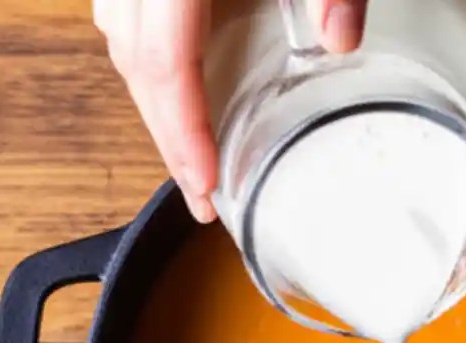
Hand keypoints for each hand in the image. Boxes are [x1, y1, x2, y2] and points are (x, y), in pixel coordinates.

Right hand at [95, 0, 368, 222]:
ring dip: (156, 106)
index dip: (182, 129)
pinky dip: (151, 65)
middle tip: (201, 199)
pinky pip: (127, 20)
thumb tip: (341, 39)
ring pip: (123, 44)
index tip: (205, 186)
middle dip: (168, 140)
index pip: (164, 59)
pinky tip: (181, 92)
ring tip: (192, 159)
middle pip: (137, 64)